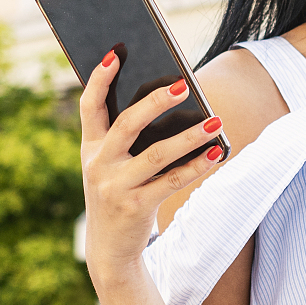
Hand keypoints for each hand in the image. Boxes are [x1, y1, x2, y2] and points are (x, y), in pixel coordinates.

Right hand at [78, 51, 226, 281]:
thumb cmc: (117, 196)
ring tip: (215, 121)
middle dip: (155, 102)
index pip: (89, 106)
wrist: (109, 250)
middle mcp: (98, 165)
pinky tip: (216, 153)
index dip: (99, 79)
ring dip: (189, 136)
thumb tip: (172, 104)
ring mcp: (115, 187)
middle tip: (183, 85)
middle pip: (127, 124)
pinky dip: (197, 166)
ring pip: (157, 153)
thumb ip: (126, 140)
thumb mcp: (109, 167)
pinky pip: (173, 181)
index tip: (116, 53)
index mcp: (89, 148)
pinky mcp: (136, 207)